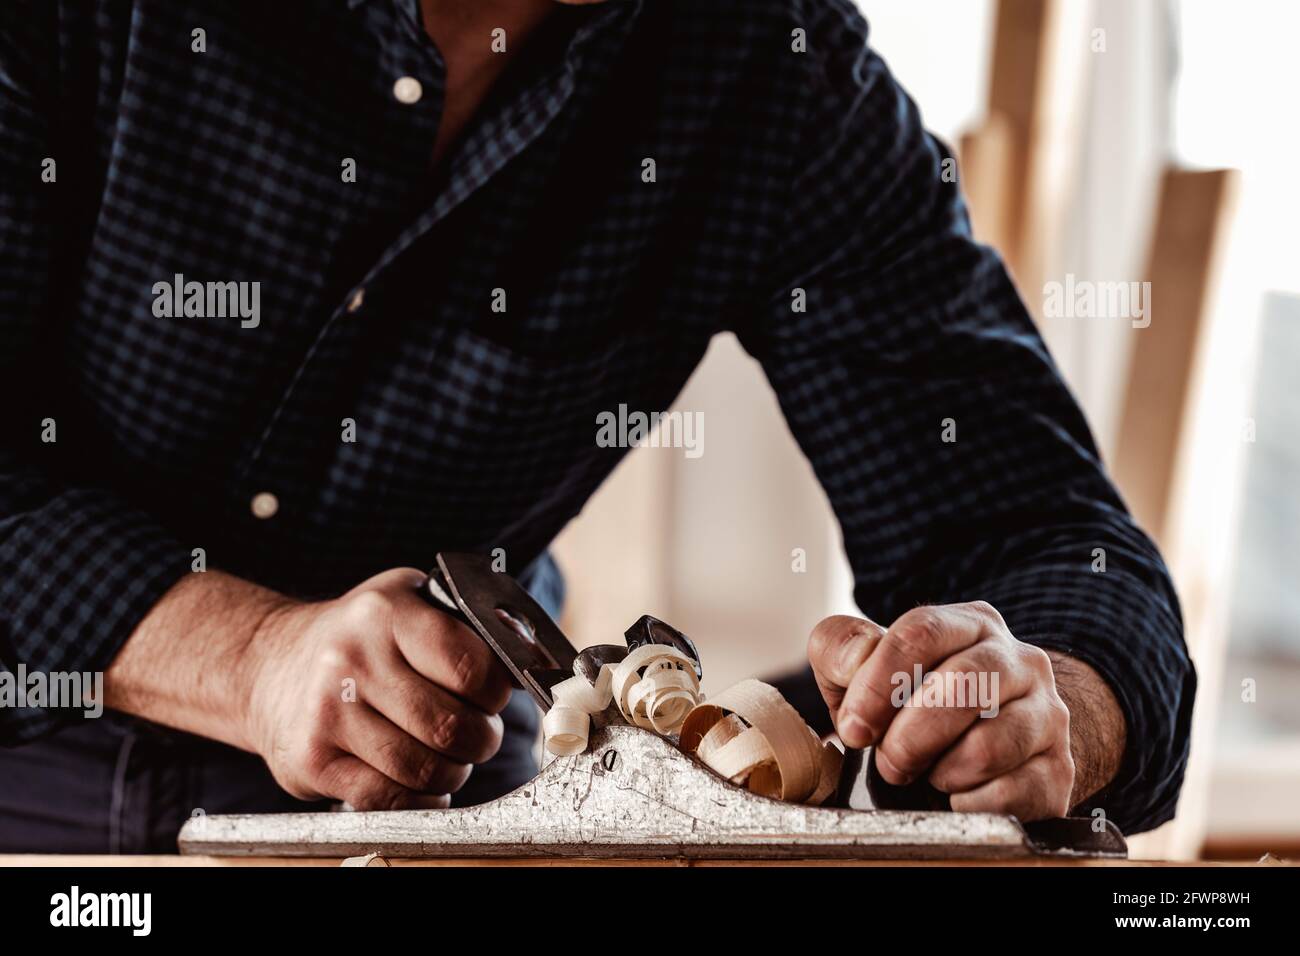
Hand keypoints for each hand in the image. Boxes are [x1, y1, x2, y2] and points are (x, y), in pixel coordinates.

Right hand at [241, 568, 511, 809]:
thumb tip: (530, 656)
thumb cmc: (359, 637)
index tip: (494, 696)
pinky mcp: (311, 762)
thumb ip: (465, 623)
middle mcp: (351, 660)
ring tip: (449, 756)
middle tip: (478, 734)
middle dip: (481, 738)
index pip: (471, 666)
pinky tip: (422, 783)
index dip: (496, 691)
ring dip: (453, 771)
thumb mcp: (407, 602)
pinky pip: (388, 800)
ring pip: (423, 769)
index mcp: (386, 613)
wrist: (267, 664)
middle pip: (451, 726)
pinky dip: (420, 800)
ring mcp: (327, 714)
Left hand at [808, 603, 1094, 820]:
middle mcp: (1020, 661)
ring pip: (987, 747)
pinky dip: (968, 804)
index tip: (855, 728)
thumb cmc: (908, 702)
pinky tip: (958, 794)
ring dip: (940, 772)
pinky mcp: (1059, 770)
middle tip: (888, 762)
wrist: (985, 746)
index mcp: (970, 624)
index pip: (921, 632)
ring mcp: (1048, 714)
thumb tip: (855, 660)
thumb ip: (841, 647)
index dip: (878, 684)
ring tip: (928, 773)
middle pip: (961, 686)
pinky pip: (1009, 794)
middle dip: (908, 737)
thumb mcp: (862, 667)